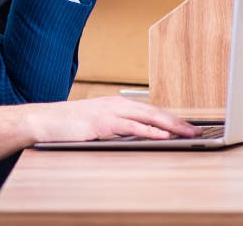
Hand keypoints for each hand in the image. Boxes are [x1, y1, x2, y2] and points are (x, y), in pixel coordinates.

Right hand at [29, 96, 200, 142]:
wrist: (44, 120)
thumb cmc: (69, 124)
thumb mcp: (97, 123)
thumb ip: (116, 127)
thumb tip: (137, 137)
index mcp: (116, 104)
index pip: (150, 111)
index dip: (171, 118)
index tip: (188, 127)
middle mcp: (116, 105)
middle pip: (154, 112)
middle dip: (178, 121)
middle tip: (197, 130)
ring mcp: (109, 112)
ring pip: (147, 117)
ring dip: (170, 125)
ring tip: (188, 133)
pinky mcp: (102, 123)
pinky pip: (130, 127)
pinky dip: (148, 131)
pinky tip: (162, 135)